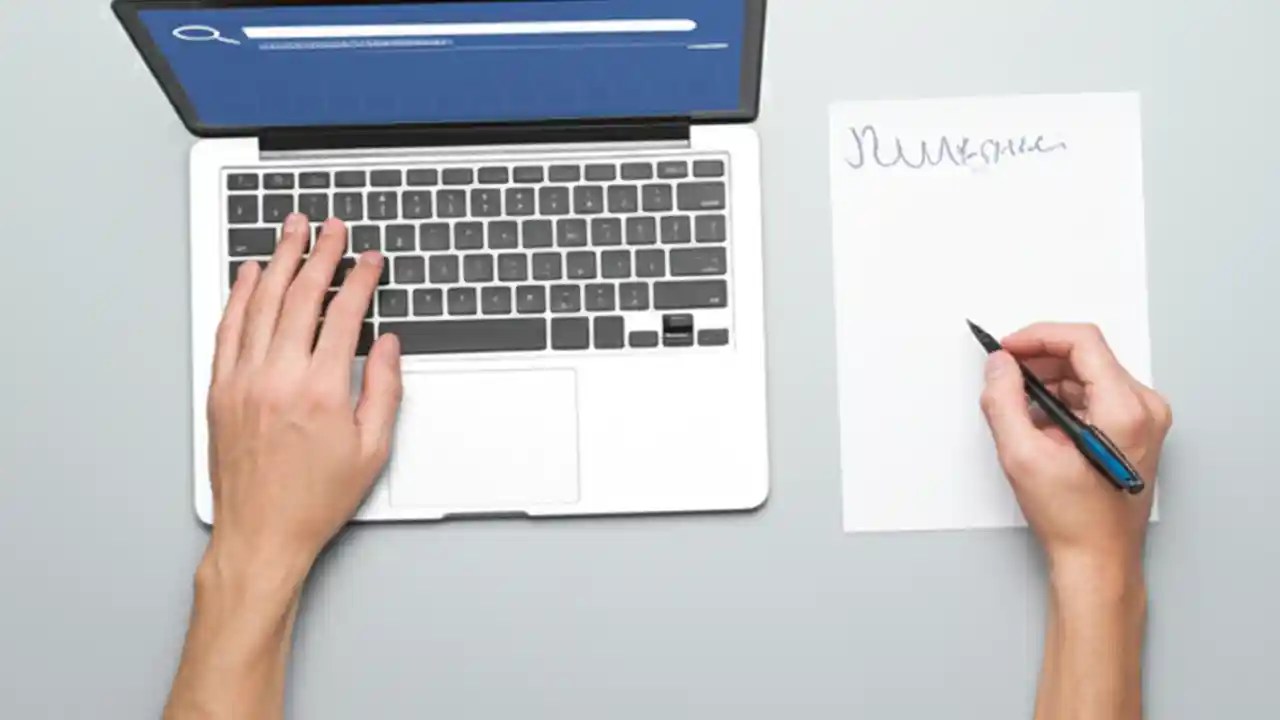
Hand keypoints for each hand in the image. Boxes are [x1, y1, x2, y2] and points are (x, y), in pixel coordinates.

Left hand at [206, 214, 402, 578]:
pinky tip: (249, 275)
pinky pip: (229, 329)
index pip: (343, 314)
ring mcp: (243, 380)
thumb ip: (384, 390)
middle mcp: (278, 378)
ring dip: (279, 261)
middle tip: (331, 228)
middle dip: (320, 254)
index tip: (370, 259)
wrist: (261, 534)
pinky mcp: (221, 390)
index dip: (360, 279)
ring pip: (260, 304)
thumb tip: (386, 346)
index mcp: (321, 390)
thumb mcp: (372, 450)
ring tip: (291, 232)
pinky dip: (240, 296)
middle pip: (300, 296)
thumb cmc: (314, 500)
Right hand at [979, 323, 1171, 584]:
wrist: (1098, 560)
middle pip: (1086, 356)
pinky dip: (1063, 400)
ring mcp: (1144, 420)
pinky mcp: (1136, 430)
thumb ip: (1004, 401)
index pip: (1082, 342)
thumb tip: (999, 366)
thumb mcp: (1022, 456)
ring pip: (1089, 374)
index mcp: (1126, 410)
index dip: (1037, 337)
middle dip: (1040, 360)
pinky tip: (1039, 424)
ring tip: (1019, 408)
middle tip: (1004, 375)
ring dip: (1050, 382)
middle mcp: (1145, 409)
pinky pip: (1095, 395)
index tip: (1007, 349)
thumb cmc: (1073, 520)